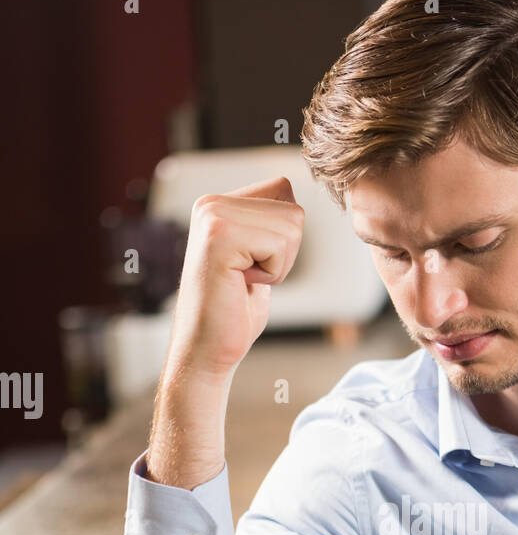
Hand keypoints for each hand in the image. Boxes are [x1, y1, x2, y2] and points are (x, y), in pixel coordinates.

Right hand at [166, 174, 304, 378]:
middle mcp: (211, 202)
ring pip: (291, 227)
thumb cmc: (235, 311)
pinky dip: (271, 274)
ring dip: (277, 265)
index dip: (283, 238)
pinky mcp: (219, 236)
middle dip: (283, 254)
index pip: (284, 191)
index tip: (250, 264)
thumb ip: (269, 221)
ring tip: (242, 281)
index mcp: (218, 202)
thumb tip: (289, 185)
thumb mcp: (258, 256)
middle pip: (293, 210)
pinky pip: (279, 246)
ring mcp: (212, 216)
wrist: (206, 349)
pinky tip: (240, 285)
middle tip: (246, 277)